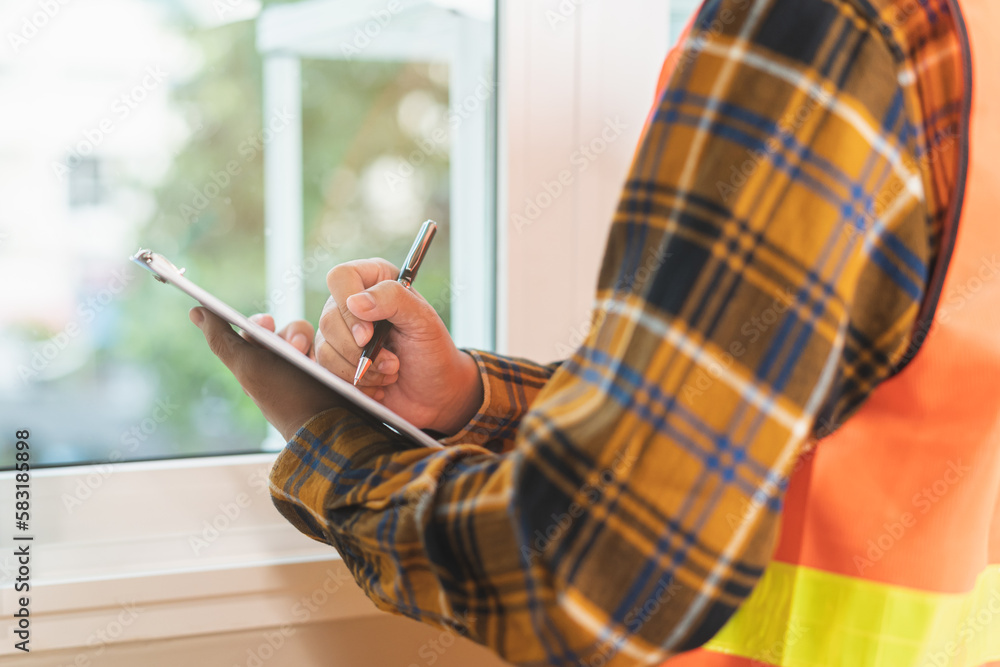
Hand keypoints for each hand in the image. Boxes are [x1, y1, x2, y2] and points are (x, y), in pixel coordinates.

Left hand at [190, 307, 344, 441]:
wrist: (330, 428)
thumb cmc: (286, 398)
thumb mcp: (248, 367)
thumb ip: (222, 339)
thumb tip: (196, 311)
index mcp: (258, 367)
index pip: (256, 332)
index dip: (260, 323)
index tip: (268, 323)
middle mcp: (281, 369)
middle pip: (286, 331)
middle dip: (292, 333)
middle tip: (296, 347)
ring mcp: (308, 373)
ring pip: (310, 340)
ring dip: (311, 343)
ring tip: (314, 360)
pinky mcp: (333, 375)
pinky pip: (331, 351)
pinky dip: (330, 352)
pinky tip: (331, 364)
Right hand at [317, 259, 482, 434]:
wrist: (434, 392)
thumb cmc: (432, 350)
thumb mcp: (423, 319)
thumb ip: (394, 299)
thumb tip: (355, 302)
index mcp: (374, 281)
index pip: (341, 278)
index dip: (349, 307)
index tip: (368, 335)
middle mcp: (352, 304)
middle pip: (329, 319)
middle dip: (360, 350)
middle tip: (392, 362)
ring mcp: (341, 333)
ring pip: (325, 349)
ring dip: (362, 370)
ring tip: (390, 372)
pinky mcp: (336, 361)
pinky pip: (327, 371)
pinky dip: (356, 383)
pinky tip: (378, 382)